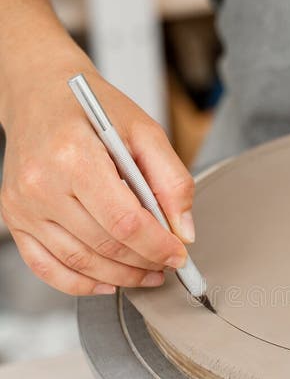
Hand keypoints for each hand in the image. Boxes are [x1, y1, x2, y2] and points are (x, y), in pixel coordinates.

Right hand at [1, 61, 194, 294]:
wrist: (40, 94)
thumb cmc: (91, 109)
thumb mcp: (144, 130)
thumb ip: (172, 180)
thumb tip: (184, 230)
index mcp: (73, 156)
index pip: (124, 221)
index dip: (158, 246)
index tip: (179, 254)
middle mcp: (41, 183)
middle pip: (104, 245)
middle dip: (144, 262)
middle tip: (167, 263)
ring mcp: (23, 205)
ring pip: (80, 262)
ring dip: (120, 277)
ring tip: (146, 273)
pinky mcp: (15, 218)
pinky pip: (47, 267)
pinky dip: (81, 283)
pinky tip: (109, 281)